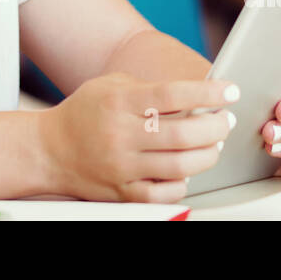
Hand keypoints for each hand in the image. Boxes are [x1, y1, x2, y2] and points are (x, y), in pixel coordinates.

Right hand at [37, 72, 238, 202]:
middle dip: (215, 126)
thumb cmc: (86, 112)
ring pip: (181, 166)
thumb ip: (149, 88)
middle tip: (226, 120)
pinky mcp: (122, 193)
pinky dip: (184, 182)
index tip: (230, 91)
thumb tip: (197, 95)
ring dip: (208, 154)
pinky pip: (165, 194)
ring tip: (214, 143)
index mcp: (119, 101)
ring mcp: (122, 167)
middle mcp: (121, 134)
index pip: (173, 94)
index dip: (208, 93)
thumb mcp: (111, 85)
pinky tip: (187, 169)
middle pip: (183, 133)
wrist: (50, 150)